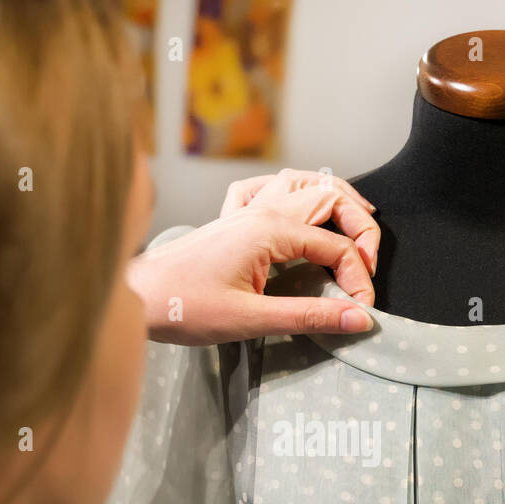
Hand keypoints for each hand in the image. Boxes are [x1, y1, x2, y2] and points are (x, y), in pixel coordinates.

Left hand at [130, 169, 380, 345]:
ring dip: (333, 199)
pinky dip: (294, 193)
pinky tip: (299, 209)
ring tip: (355, 223)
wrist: (136, 297)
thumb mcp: (251, 320)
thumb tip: (359, 318)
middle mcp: (260, 210)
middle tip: (368, 266)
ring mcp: (244, 210)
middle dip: (359, 228)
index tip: (362, 309)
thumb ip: (310, 317)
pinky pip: (270, 188)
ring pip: (302, 183)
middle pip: (329, 197)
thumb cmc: (182, 307)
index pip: (335, 246)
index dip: (358, 277)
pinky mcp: (232, 220)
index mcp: (268, 230)